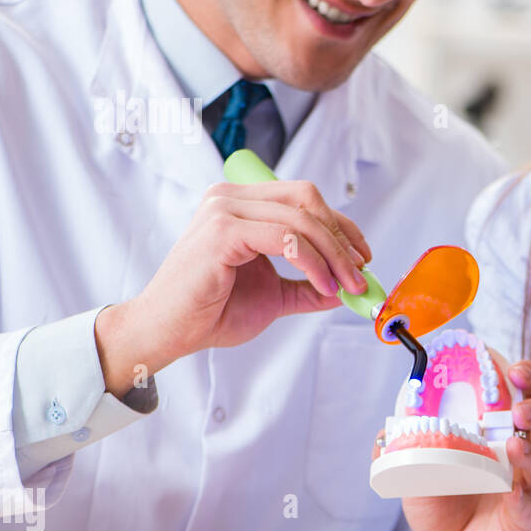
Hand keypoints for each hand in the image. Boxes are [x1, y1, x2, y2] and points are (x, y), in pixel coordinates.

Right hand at [95, 180, 370, 397]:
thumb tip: (347, 287)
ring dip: (333, 255)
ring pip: (301, 220)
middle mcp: (231, 198)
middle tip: (359, 272)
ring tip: (346, 286)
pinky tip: (324, 285)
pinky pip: (286, 239)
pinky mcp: (222, 231)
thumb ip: (308, 286)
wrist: (168, 332)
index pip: (304, 199)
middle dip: (341, 237)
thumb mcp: (274, 295)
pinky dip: (313, 262)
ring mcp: (224, 210)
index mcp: (241, 204)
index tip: (362, 255)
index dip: (340, 225)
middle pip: (307, 200)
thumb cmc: (210, 311)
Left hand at [401, 356, 530, 530]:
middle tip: (519, 409)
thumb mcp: (416, 468)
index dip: (527, 375)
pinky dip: (523, 498)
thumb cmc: (440, 502)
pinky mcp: (527, 521)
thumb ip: (404, 445)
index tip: (512, 371)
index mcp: (501, 429)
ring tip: (513, 445)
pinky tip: (512, 492)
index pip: (527, 391)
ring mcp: (530, 487)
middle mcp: (525, 452)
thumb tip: (384, 430)